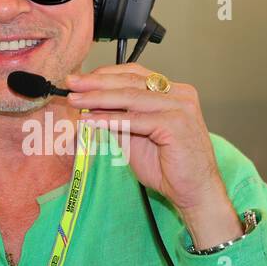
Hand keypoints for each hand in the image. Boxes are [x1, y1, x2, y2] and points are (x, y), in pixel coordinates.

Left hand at [65, 64, 240, 247]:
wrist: (195, 192)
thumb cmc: (170, 168)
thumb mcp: (137, 137)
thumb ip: (118, 119)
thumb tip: (89, 106)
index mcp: (173, 91)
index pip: (135, 74)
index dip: (104, 75)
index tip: (79, 80)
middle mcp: (179, 94)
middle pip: (131, 81)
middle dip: (96, 82)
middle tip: (71, 83)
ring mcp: (180, 107)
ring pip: (131, 97)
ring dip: (98, 99)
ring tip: (75, 101)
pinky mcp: (175, 124)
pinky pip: (135, 119)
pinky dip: (110, 119)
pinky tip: (91, 120)